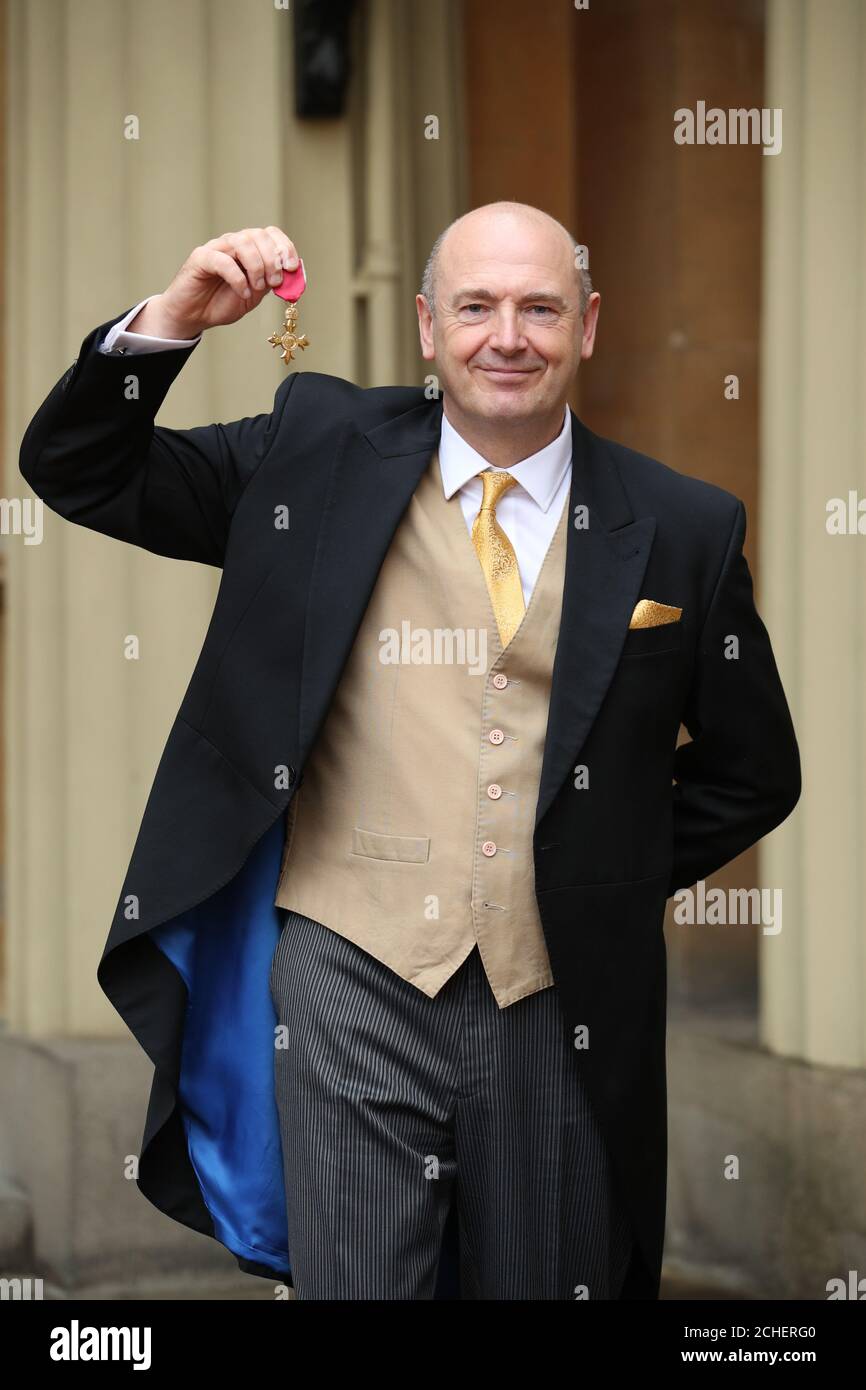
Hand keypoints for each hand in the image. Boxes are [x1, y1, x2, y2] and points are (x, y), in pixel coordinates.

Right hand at [149, 227, 299, 336]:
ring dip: (256, 266)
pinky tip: (242, 292)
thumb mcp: (255, 295)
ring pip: (242, 243)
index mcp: (249, 249)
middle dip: (272, 259)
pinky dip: (238, 278)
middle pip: (258, 235)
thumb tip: (292, 275)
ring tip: (257, 288)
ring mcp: (216, 248)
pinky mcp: (201, 258)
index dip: (284, 247)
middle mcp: (233, 243)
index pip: (270, 233)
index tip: (291, 267)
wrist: (194, 316)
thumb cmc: (222, 303)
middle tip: (274, 283)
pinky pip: (223, 260)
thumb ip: (271, 283)